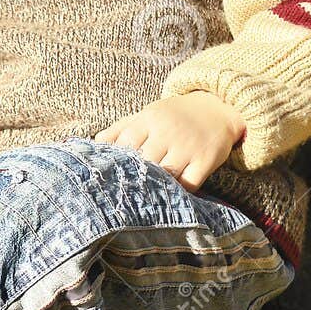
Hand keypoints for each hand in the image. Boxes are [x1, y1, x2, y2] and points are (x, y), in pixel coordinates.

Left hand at [94, 91, 244, 191]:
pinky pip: (189, 184)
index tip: (108, 178)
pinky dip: (179, 193)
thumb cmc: (174, 116)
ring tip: (143, 201)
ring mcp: (188, 146)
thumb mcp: (147, 114)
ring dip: (155, 188)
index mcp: (149, 118)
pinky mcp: (206, 159)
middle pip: (144, 162)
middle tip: (123, 196)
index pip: (125, 143)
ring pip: (165, 175)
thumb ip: (120, 128)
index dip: (117, 162)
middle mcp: (168, 131)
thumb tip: (93, 144)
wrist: (218, 107)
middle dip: (134, 178)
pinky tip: (170, 197)